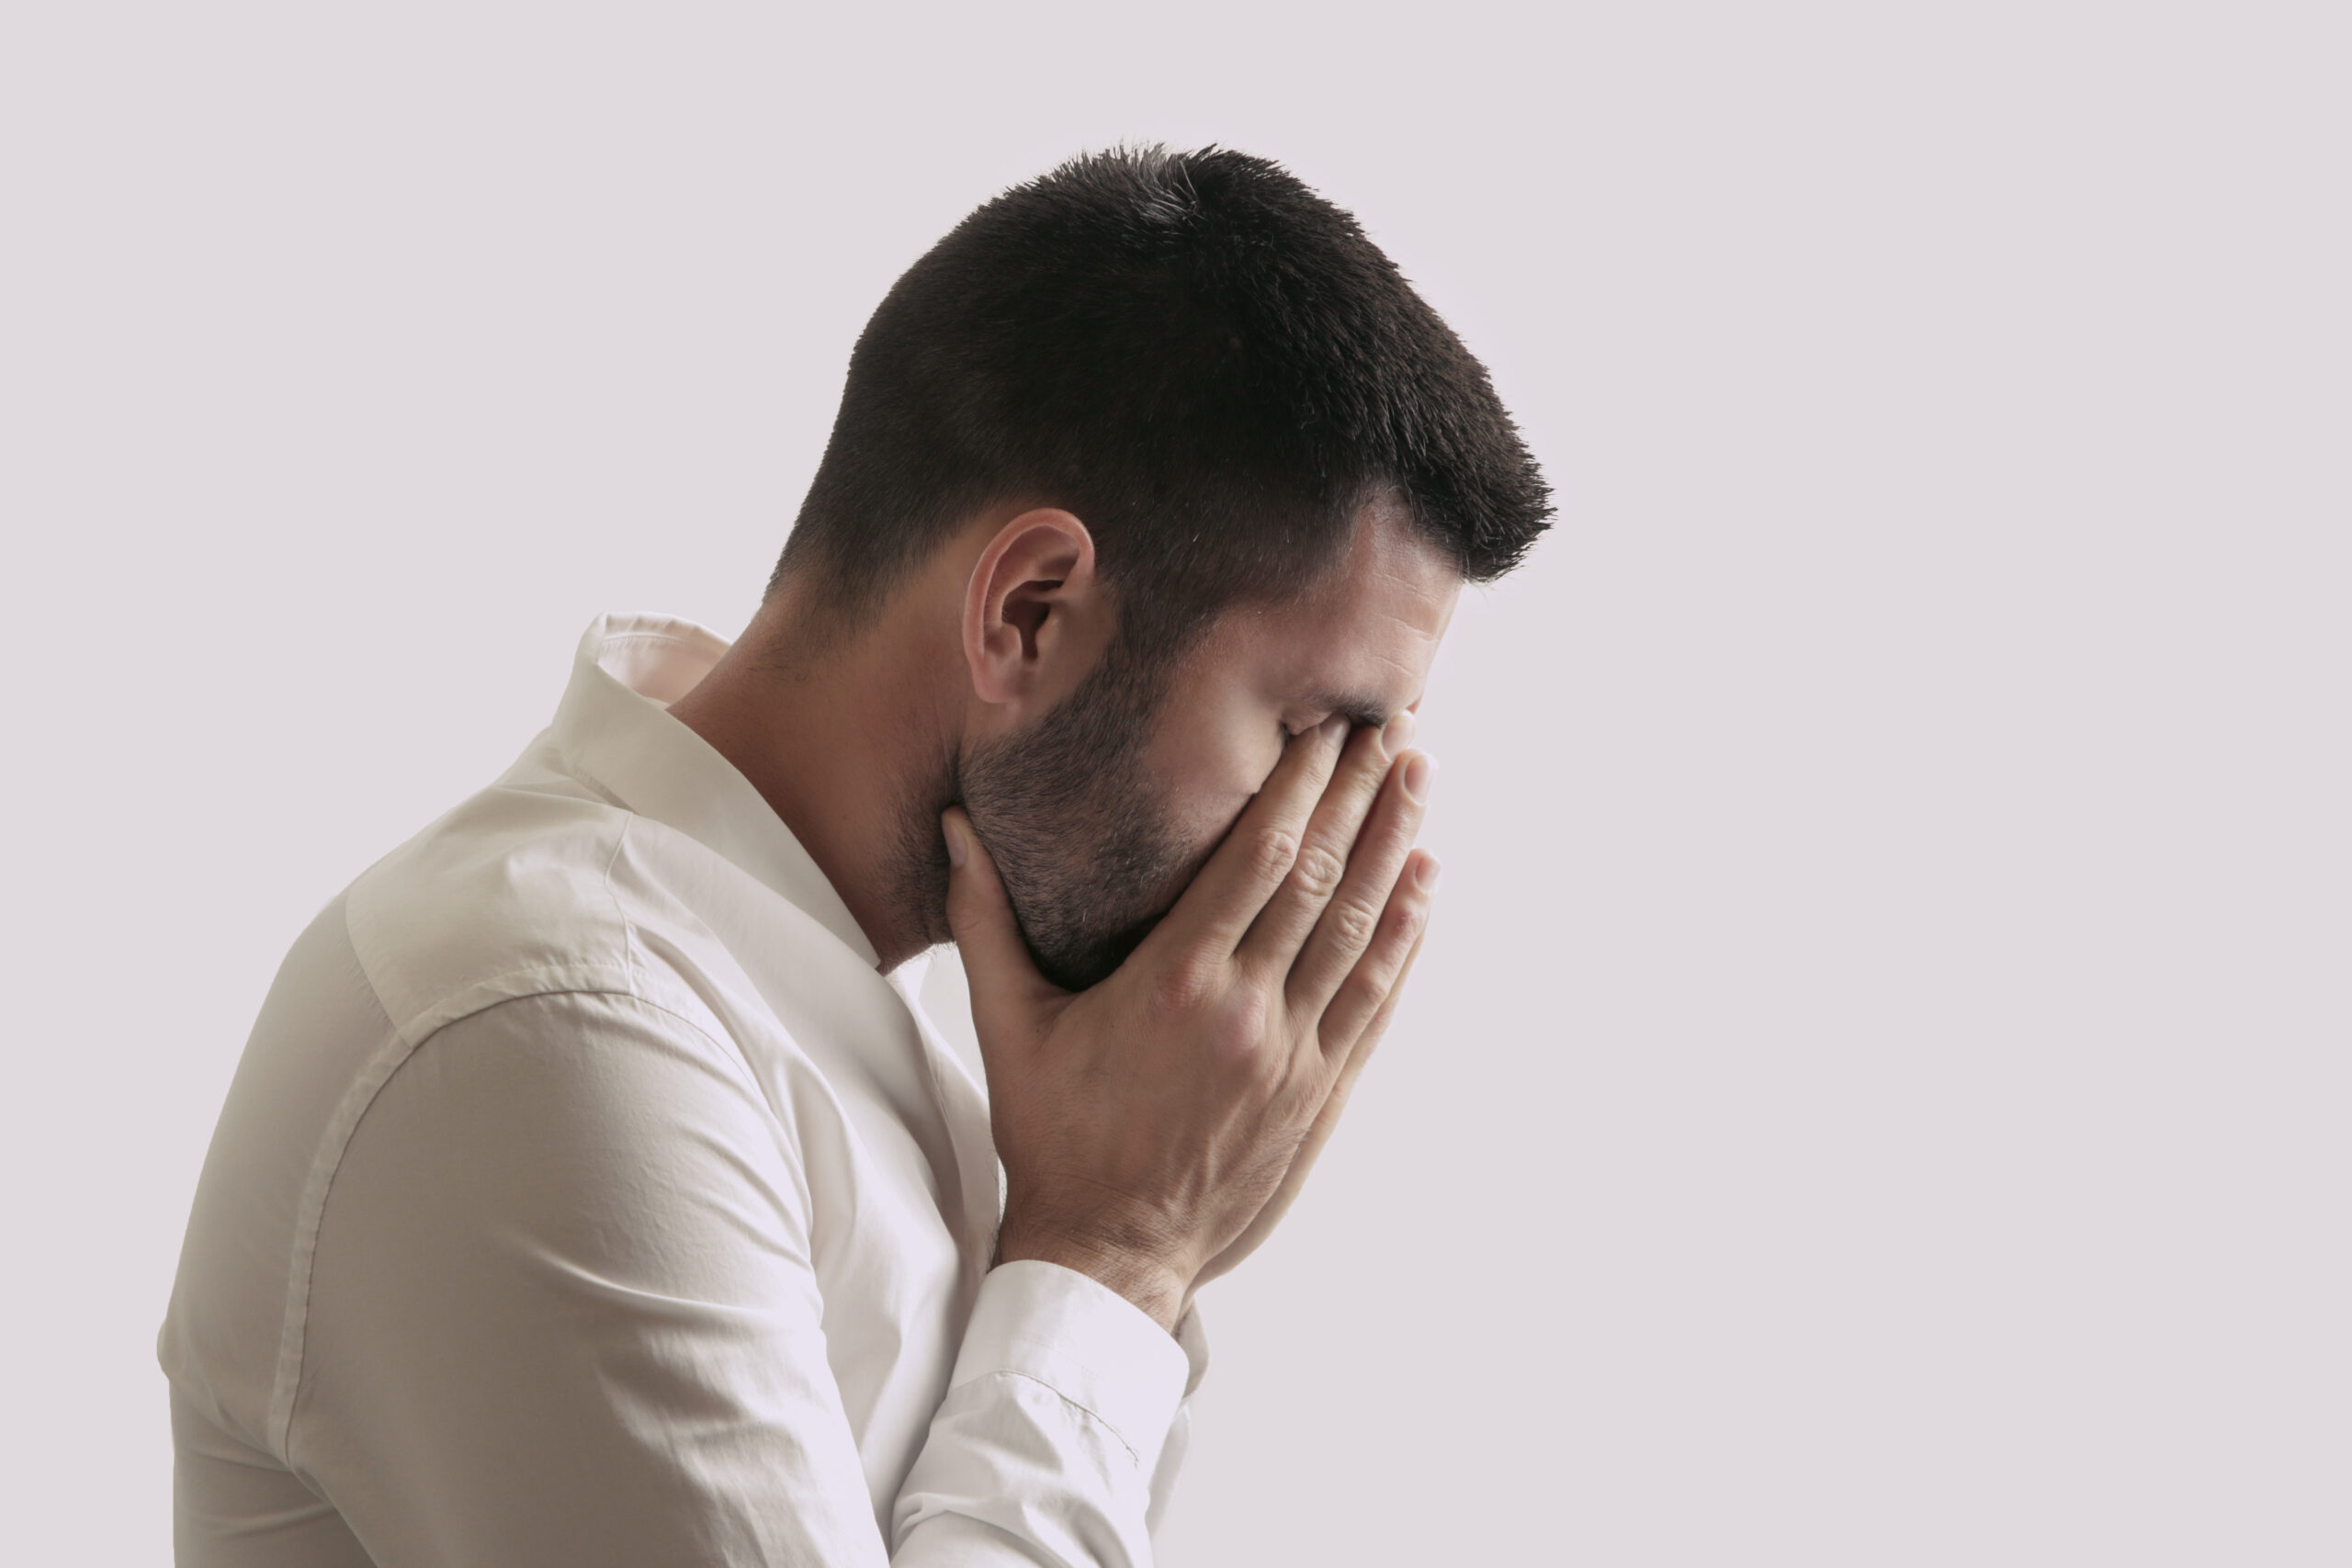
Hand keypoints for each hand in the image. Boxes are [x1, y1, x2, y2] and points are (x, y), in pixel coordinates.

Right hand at [942, 712, 1439, 1330]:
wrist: (1109, 1256)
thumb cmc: (1052, 1137)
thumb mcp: (1007, 1027)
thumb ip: (985, 920)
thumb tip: (955, 828)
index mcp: (1173, 984)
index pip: (1257, 857)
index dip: (1300, 785)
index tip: (1327, 726)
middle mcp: (1245, 1012)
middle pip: (1322, 878)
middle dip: (1362, 793)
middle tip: (1395, 722)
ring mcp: (1292, 1056)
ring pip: (1359, 931)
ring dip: (1396, 846)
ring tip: (1421, 777)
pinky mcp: (1319, 1094)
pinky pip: (1373, 999)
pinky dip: (1402, 936)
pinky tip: (1422, 884)